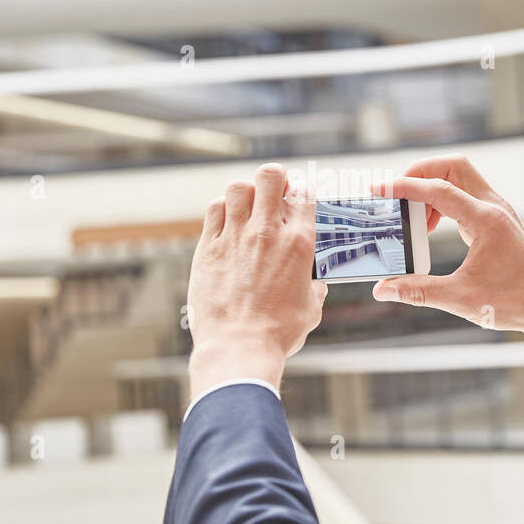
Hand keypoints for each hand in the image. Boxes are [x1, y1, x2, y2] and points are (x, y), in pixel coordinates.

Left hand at [186, 163, 326, 396]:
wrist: (238, 346)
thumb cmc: (278, 332)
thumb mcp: (312, 308)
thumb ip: (315, 286)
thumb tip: (314, 282)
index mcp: (299, 243)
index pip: (304, 193)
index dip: (302, 190)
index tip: (297, 197)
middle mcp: (268, 232)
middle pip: (270, 176)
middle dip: (274, 179)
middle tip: (272, 193)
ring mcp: (235, 236)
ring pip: (238, 187)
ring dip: (246, 192)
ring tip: (247, 208)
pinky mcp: (208, 247)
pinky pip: (214, 209)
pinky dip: (222, 209)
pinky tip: (226, 222)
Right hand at [370, 155, 523, 353]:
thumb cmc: (513, 302)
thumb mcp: (460, 298)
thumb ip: (418, 291)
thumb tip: (383, 289)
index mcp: (486, 220)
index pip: (439, 189)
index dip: (404, 187)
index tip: (378, 188)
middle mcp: (494, 207)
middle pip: (453, 166)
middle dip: (420, 172)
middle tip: (396, 193)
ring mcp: (497, 210)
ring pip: (460, 177)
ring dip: (432, 187)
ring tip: (413, 218)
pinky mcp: (497, 219)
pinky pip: (466, 194)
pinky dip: (444, 201)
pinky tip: (431, 227)